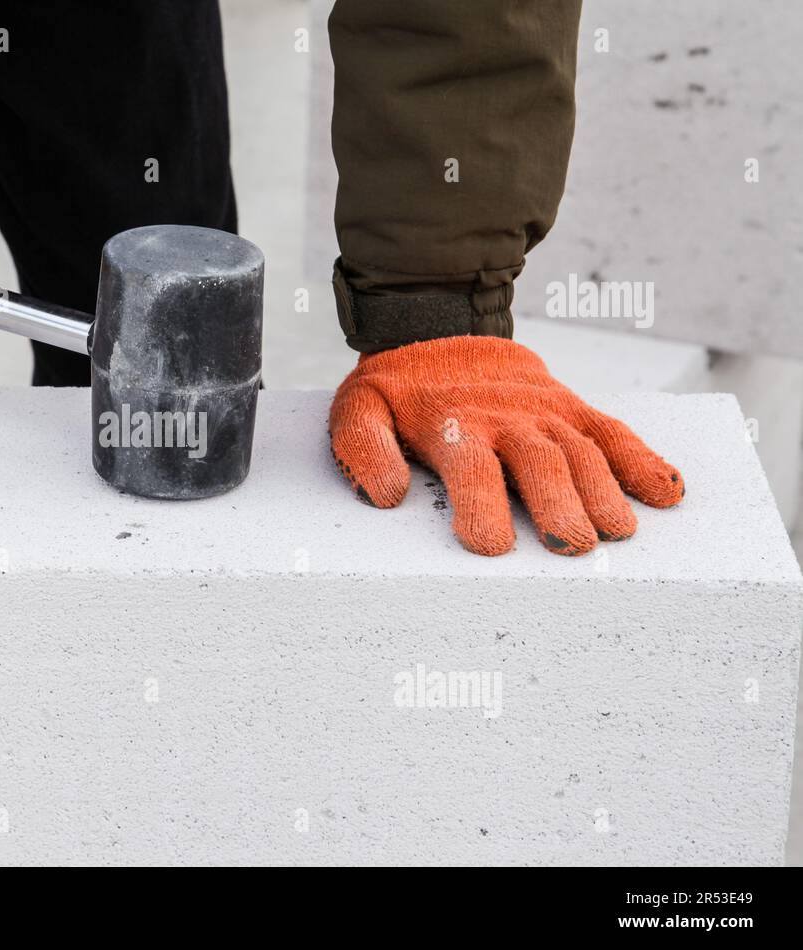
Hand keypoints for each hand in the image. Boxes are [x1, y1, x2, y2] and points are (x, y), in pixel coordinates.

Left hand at [329, 336, 683, 555]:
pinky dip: (642, 459)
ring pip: (580, 450)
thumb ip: (364, 450)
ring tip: (618, 531)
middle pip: (537, 462)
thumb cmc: (397, 392)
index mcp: (451, 426)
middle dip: (558, 505)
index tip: (492, 545)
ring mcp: (544, 412)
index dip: (480, 506)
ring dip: (603, 491)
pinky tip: (665, 493)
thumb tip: (386, 495)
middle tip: (573, 546)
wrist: (437, 331)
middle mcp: (504, 419)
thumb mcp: (357, 413)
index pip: (469, 469)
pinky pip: (611, 431)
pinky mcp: (570, 407)